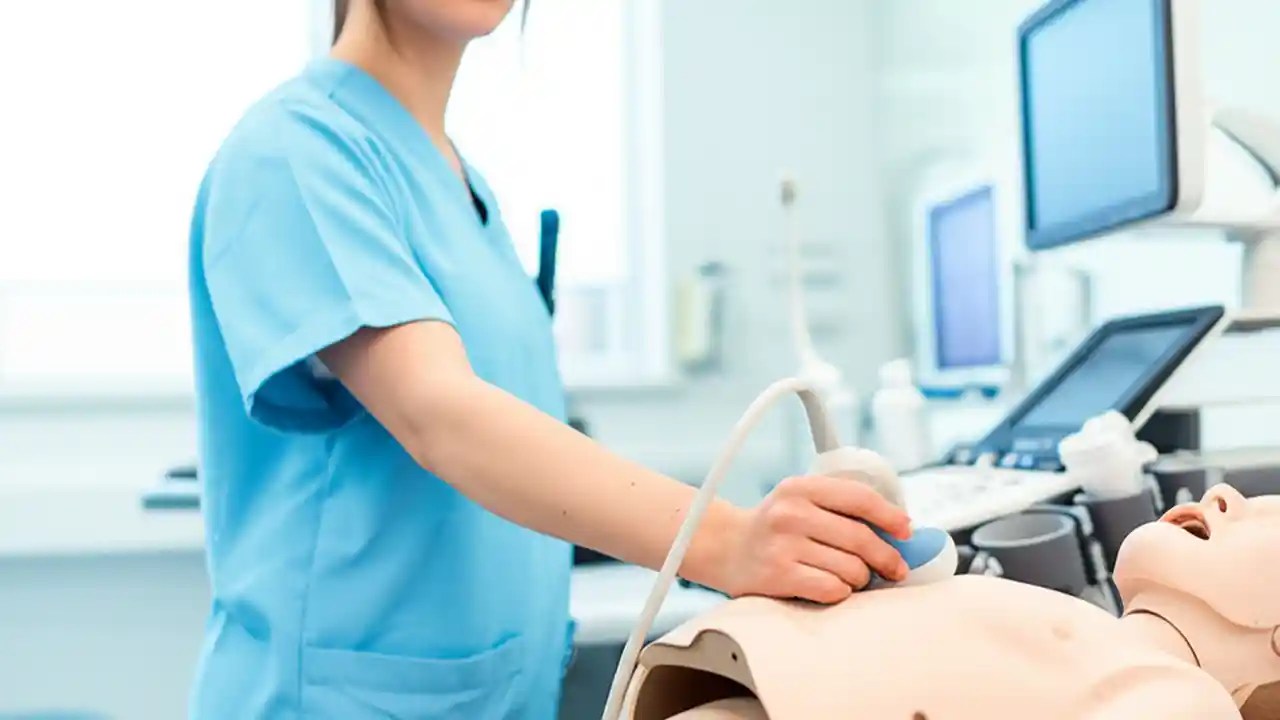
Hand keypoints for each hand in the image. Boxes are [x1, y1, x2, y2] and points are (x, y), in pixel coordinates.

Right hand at [714, 475, 912, 602]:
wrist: (725, 549)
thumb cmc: (774, 528)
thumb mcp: (798, 500)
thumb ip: (837, 506)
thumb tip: (897, 528)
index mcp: (800, 487)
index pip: (859, 498)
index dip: (890, 516)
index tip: (905, 531)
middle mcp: (790, 513)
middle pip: (861, 538)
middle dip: (886, 557)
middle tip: (895, 569)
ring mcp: (783, 545)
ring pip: (851, 568)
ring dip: (859, 578)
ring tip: (850, 576)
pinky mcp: (778, 575)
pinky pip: (833, 589)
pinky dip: (840, 591)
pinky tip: (829, 586)